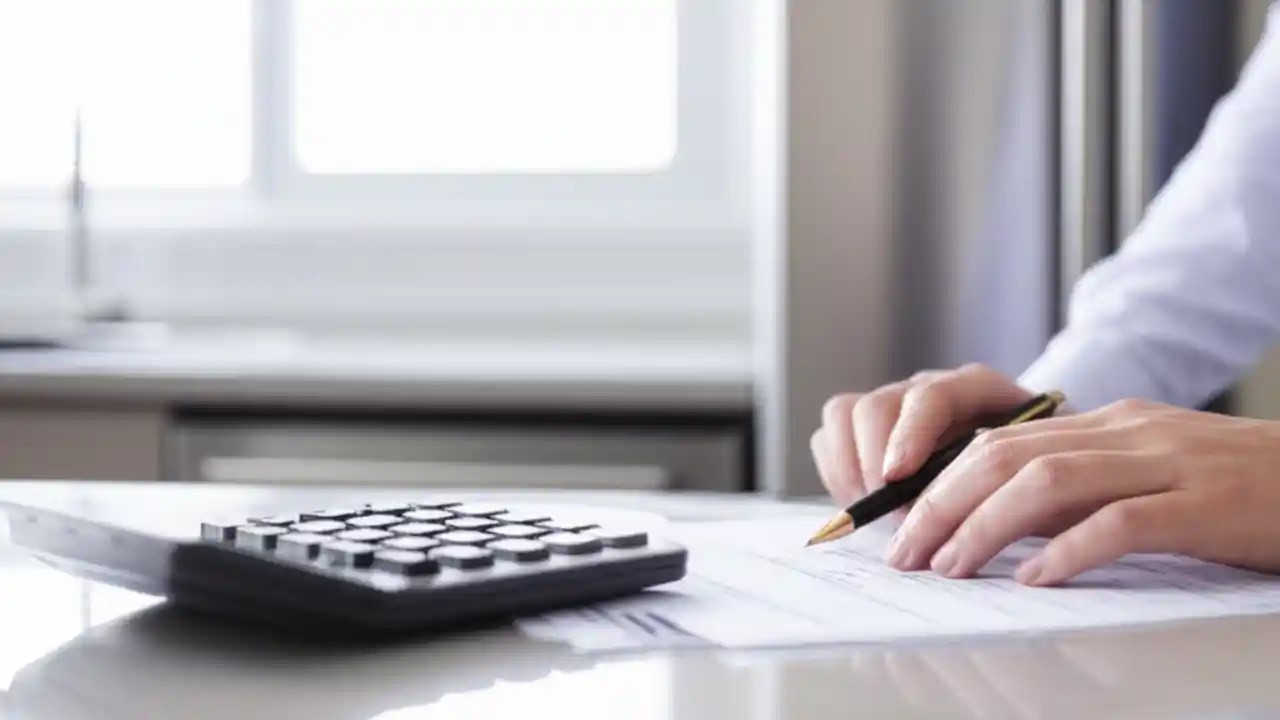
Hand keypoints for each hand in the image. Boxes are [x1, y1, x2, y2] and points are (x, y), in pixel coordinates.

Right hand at [811, 364, 1034, 504]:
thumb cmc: (1030, 476)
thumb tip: (948, 516)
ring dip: (849, 468)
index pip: (931, 395)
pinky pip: (829, 437)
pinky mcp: (864, 430)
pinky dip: (837, 473)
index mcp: (975, 389)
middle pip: (878, 404)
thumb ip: (996, 482)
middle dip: (872, 461)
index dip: (909, 434)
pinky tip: (863, 502)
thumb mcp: (1029, 476)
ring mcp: (893, 408)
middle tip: (892, 514)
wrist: (1023, 474)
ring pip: (845, 415)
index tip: (896, 476)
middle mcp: (927, 390)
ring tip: (874, 511)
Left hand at [886, 398, 1279, 584]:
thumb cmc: (1236, 486)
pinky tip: (1036, 578)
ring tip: (952, 566)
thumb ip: (1083, 484)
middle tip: (908, 552)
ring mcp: (1165, 464)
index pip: (1001, 443)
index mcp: (1108, 423)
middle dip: (944, 504)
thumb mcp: (1148, 470)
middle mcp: (1126, 433)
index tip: (907, 524)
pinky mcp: (1201, 505)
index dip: (942, 482)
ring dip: (987, 527)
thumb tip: (1004, 519)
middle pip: (1007, 457)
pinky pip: (1120, 522)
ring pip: (1048, 482)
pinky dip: (1070, 549)